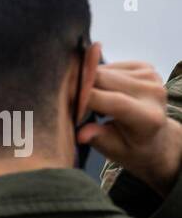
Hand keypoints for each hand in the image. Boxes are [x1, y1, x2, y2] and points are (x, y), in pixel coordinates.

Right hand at [78, 61, 181, 196]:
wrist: (156, 136)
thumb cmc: (131, 147)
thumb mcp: (114, 151)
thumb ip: (98, 138)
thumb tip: (80, 134)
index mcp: (148, 118)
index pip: (113, 101)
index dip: (83, 98)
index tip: (60, 102)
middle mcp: (153, 92)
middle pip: (104, 79)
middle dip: (80, 86)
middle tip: (65, 100)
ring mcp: (151, 77)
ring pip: (103, 70)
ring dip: (88, 82)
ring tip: (87, 100)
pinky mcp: (145, 67)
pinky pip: (109, 66)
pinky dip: (98, 77)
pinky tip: (101, 91)